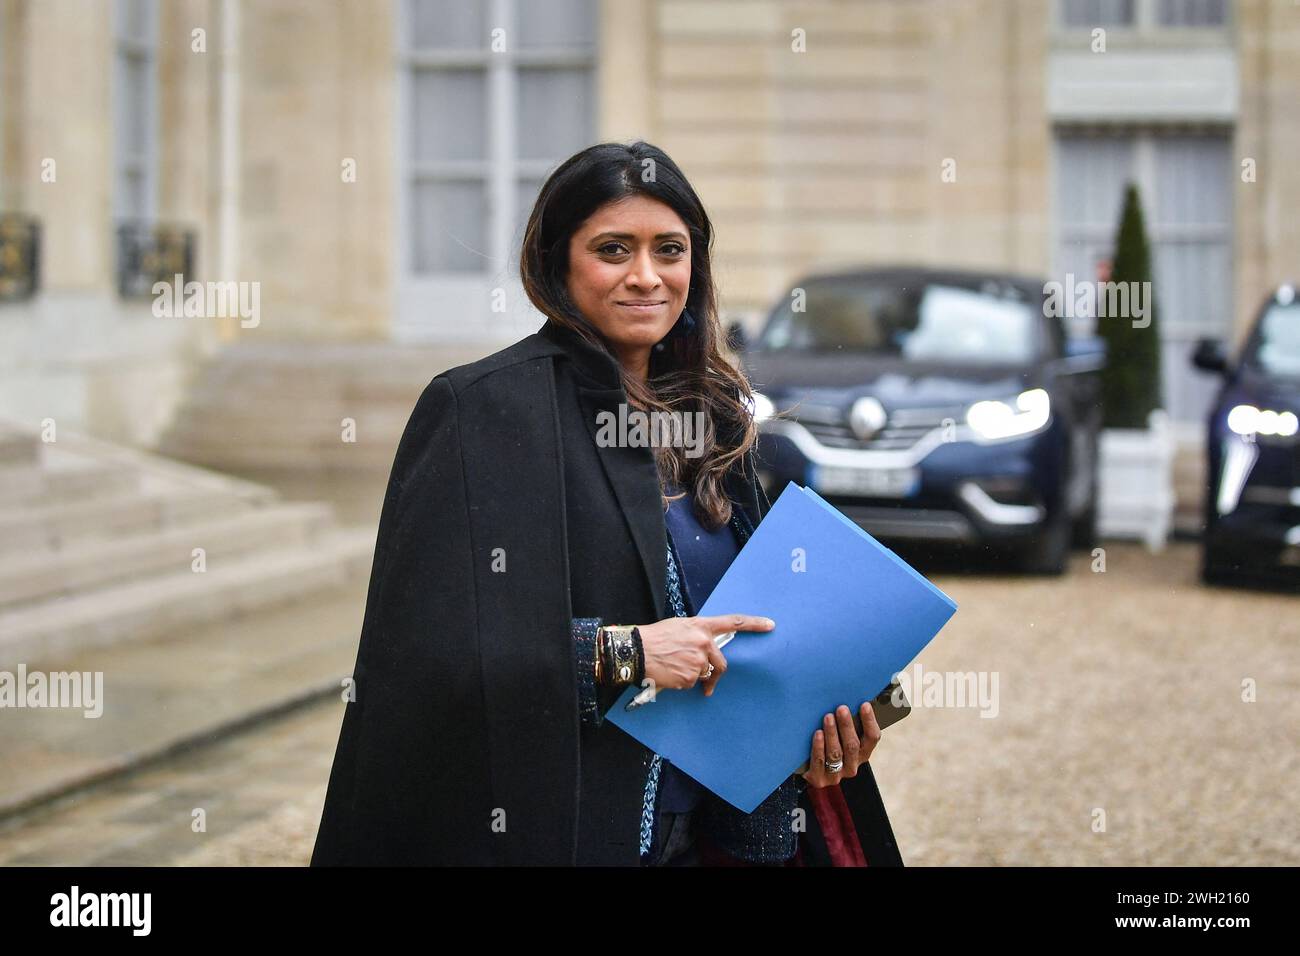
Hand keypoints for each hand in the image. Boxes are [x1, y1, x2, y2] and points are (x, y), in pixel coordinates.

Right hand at [637, 614, 774, 696]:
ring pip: (704, 674)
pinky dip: (683, 683)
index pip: (733, 622)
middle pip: (721, 664)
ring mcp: (698, 661)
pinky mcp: (690, 677)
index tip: (770, 625)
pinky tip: (670, 674)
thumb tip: (705, 646)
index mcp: (701, 627)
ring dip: (693, 676)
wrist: (637, 650)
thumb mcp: (679, 627)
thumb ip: (696, 634)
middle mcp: (703, 643)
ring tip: (674, 668)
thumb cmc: (655, 637)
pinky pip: (692, 684)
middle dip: (715, 674)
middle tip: (709, 686)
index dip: (754, 624)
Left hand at [801, 702, 880, 787]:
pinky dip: (819, 747)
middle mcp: (852, 766)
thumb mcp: (839, 733)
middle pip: (853, 745)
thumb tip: (850, 695)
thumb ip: (847, 721)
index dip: (869, 721)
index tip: (864, 704)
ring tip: (827, 717)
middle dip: (847, 726)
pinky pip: (819, 762)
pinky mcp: (819, 779)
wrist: (804, 766)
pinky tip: (817, 734)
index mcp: (862, 753)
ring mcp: (836, 775)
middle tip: (841, 708)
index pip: (872, 738)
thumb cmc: (826, 741)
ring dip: (832, 734)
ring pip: (836, 753)